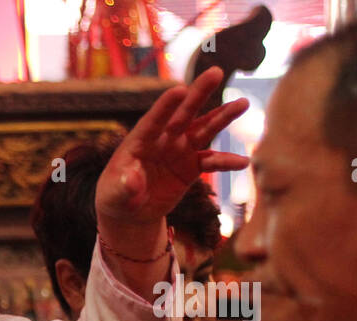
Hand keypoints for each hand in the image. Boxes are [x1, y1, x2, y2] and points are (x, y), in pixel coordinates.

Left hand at [95, 66, 248, 234]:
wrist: (130, 212)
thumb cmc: (116, 196)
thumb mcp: (114, 194)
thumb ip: (123, 186)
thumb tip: (132, 180)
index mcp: (140, 141)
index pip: (153, 121)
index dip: (166, 106)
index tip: (179, 89)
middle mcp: (162, 140)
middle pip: (183, 114)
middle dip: (199, 94)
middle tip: (216, 72)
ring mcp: (179, 151)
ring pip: (203, 130)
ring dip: (222, 117)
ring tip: (242, 104)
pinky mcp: (191, 167)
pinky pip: (211, 161)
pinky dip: (225, 162)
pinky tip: (242, 162)